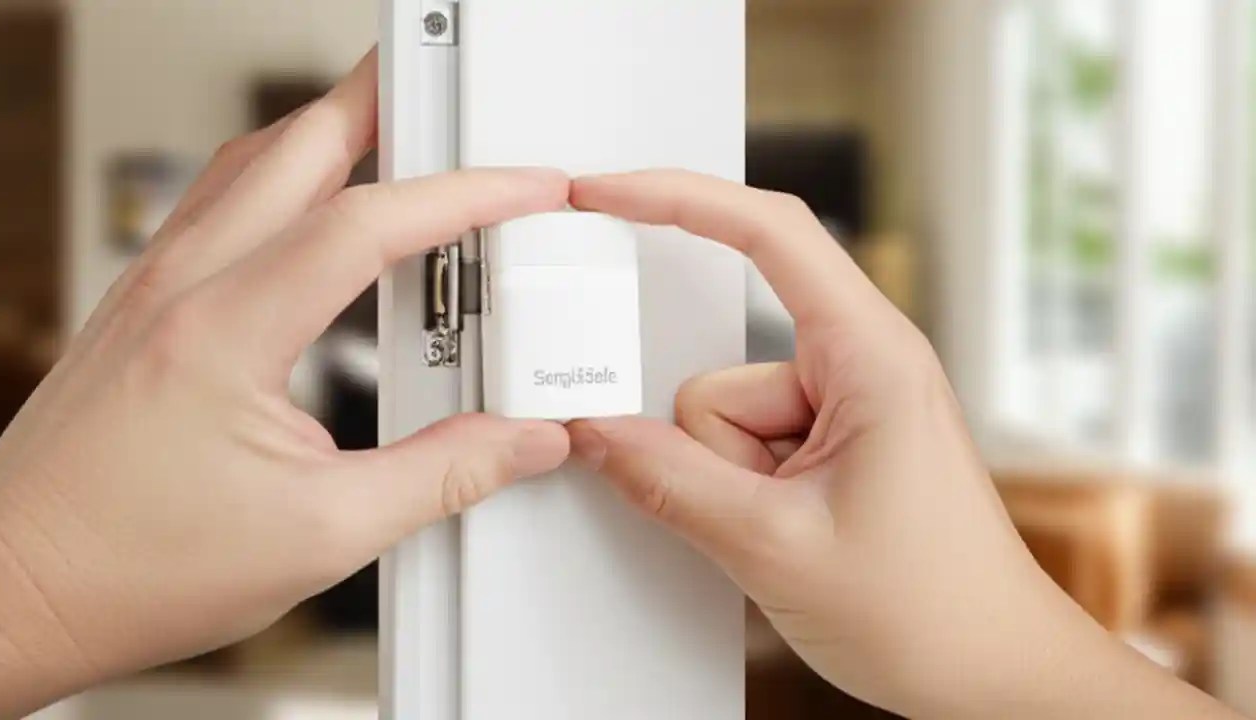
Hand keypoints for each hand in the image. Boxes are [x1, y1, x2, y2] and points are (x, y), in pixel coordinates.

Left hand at [0, 50, 569, 718]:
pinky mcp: (138, 307)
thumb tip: (516, 442)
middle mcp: (179, 286)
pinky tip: (310, 211)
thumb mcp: (322, 534)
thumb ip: (441, 477)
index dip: (466, 195)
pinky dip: (281, 179)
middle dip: (384, 104)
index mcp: (225, 330)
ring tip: (394, 137)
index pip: (369, 222)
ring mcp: (150, 288)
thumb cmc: (129, 569)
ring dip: (329, 135)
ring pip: (250, 162)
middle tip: (450, 98)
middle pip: (297, 144)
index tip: (522, 188)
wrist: (13, 593)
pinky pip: (218, 203)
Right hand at [567, 170, 1239, 719]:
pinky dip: (744, 495)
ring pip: (722, 423)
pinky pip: (744, 451)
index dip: (677, 198)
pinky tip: (796, 537)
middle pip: (719, 372)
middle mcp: (861, 365)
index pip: (768, 232)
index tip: (607, 193)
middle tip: (767, 517)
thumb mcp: (775, 546)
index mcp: (871, 354)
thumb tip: (594, 433)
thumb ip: (669, 481)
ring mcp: (846, 408)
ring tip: (797, 536)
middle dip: (713, 452)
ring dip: (733, 485)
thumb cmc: (935, 612)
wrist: (993, 675)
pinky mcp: (832, 444)